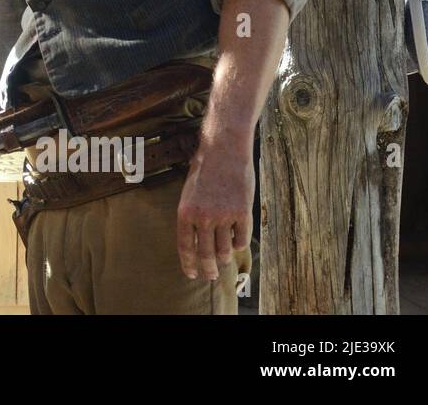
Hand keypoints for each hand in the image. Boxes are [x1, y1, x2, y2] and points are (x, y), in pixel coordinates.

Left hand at [176, 143, 253, 281]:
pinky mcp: (242, 213)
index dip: (189, 264)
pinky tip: (235, 243)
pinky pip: (240, 239)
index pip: (185, 246)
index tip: (192, 274)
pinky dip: (238, 244)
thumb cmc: (205, 171)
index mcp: (185, 212)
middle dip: (208, 269)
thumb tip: (196, 242)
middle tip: (211, 276)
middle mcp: (203, 217)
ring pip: (224, 250)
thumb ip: (192, 217)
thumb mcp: (189, 194)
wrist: (224, 151)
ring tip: (223, 261)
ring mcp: (224, 216)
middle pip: (205, 253)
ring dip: (224, 258)